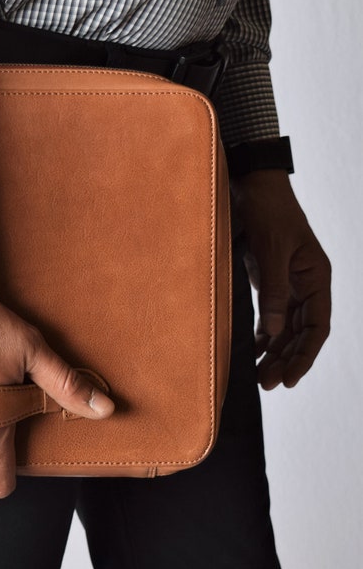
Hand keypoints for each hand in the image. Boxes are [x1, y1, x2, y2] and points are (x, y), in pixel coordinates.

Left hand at [232, 170, 330, 389]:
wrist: (251, 184)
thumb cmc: (267, 210)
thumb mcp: (271, 249)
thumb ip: (273, 291)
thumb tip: (274, 332)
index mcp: (317, 278)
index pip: (317, 327)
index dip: (305, 356)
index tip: (288, 380)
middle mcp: (306, 284)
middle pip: (301, 333)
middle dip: (286, 360)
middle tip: (266, 384)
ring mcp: (287, 283)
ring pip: (285, 328)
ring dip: (273, 352)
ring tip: (257, 376)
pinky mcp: (267, 280)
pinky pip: (269, 315)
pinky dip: (262, 334)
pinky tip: (251, 351)